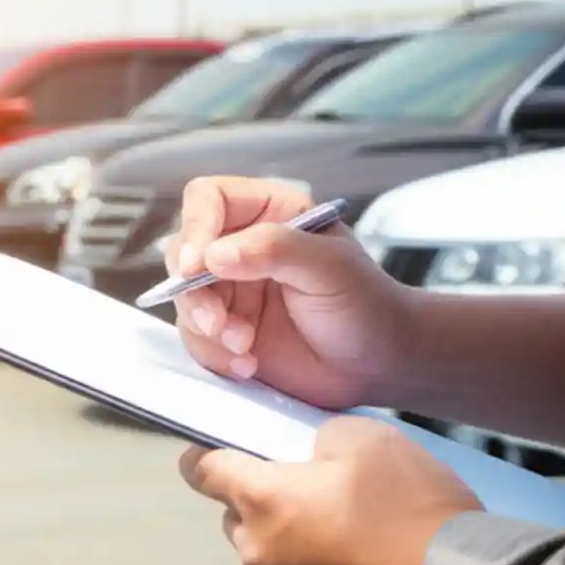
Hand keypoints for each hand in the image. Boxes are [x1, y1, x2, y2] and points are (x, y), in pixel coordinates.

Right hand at [166, 177, 415, 407]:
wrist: (381, 364)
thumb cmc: (367, 304)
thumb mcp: (330, 267)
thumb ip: (276, 249)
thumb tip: (215, 254)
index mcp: (267, 213)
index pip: (207, 200)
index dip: (195, 227)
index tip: (197, 265)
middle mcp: (241, 248)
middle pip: (183, 252)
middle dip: (195, 291)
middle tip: (218, 320)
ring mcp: (231, 291)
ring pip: (184, 300)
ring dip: (206, 328)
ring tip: (244, 346)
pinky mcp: (227, 332)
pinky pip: (196, 339)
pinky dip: (215, 355)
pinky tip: (248, 363)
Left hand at [180, 416, 482, 564]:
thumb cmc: (408, 506)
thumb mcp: (362, 437)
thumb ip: (314, 434)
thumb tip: (307, 450)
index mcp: (260, 500)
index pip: (200, 470)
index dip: (207, 451)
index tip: (221, 441)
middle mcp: (258, 548)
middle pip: (232, 509)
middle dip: (258, 488)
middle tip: (304, 471)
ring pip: (262, 540)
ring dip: (284, 521)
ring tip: (336, 504)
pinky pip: (292, 563)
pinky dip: (308, 547)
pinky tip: (350, 533)